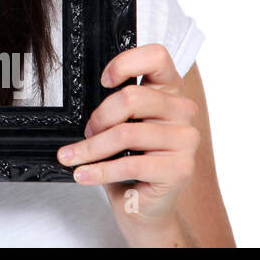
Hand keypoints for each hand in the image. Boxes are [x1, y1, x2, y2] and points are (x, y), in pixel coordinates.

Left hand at [56, 43, 200, 246]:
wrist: (143, 203)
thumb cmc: (129, 159)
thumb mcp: (120, 124)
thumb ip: (113, 105)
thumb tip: (78, 98)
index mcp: (169, 91)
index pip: (157, 57)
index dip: (126, 63)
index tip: (103, 80)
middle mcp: (182, 112)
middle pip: (131, 97)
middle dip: (99, 117)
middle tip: (86, 133)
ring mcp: (185, 140)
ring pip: (125, 133)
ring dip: (90, 148)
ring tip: (73, 158)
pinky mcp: (180, 169)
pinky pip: (129, 165)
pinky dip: (98, 171)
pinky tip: (82, 174)